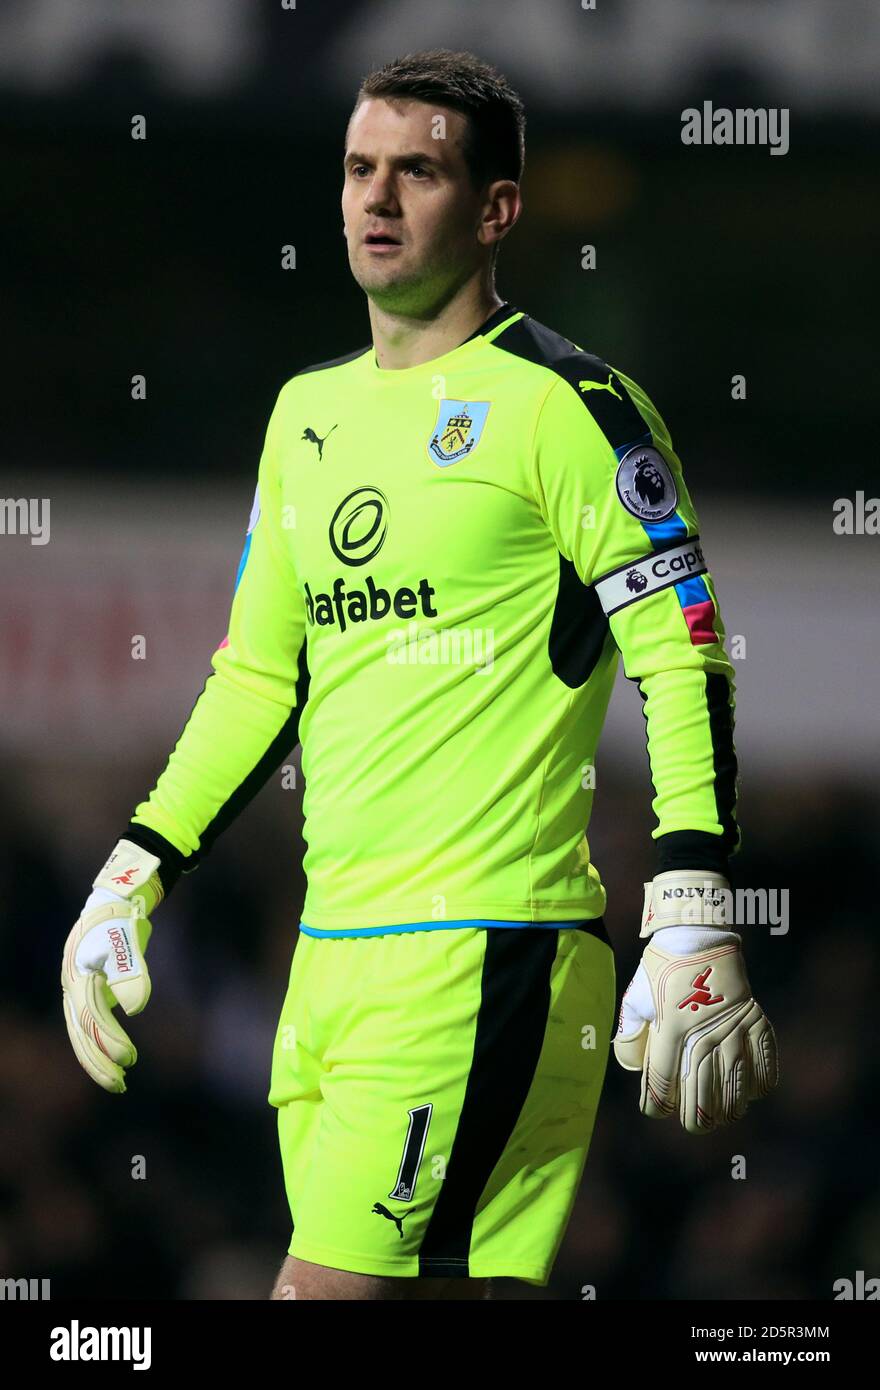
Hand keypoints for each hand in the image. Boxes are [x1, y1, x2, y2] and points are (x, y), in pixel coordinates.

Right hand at [61, 839, 162, 1093]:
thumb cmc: (120, 920)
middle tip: (122, 1085)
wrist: (113, 902)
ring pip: (84, 1034)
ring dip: (99, 1058)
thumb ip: (130, 973)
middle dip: (99, 1062)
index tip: (130, 1059)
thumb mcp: (127, 942)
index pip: (92, 1019)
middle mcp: (74, 989)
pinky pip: (91, 1026)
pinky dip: (102, 1044)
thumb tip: (135, 1009)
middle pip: (82, 1034)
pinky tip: (118, 1057)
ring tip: (121, 1081)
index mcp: (79, 978)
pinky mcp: (91, 993)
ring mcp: (80, 992)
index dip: (109, 1041)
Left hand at [614, 915, 778, 1133]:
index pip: (663, 1081)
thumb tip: (633, 1066)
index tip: (655, 1110)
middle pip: (703, 1089)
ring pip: (736, 1081)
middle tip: (694, 1126)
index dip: (657, 1104)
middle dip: (697, 1117)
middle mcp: (703, 1032)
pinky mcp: (754, 1017)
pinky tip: (754, 1091)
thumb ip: (630, 1034)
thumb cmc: (660, 967)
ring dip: (730, 1105)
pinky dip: (762, 1079)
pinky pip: (765, 1057)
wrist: (697, 934)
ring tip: (725, 1116)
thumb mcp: (635, 997)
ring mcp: (732, 1026)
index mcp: (670, 1028)